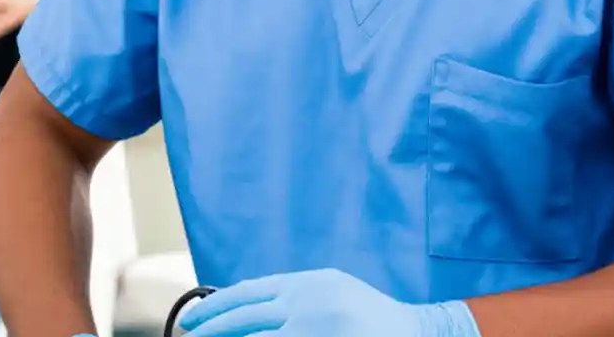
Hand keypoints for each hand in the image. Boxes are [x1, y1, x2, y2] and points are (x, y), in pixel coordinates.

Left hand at [178, 268, 480, 336]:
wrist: (419, 334)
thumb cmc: (368, 317)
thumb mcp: (328, 292)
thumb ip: (290, 298)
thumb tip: (239, 309)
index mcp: (308, 282)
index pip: (247, 292)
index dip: (216, 307)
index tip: (194, 321)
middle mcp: (310, 303)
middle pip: (245, 318)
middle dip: (212, 331)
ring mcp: (317, 329)